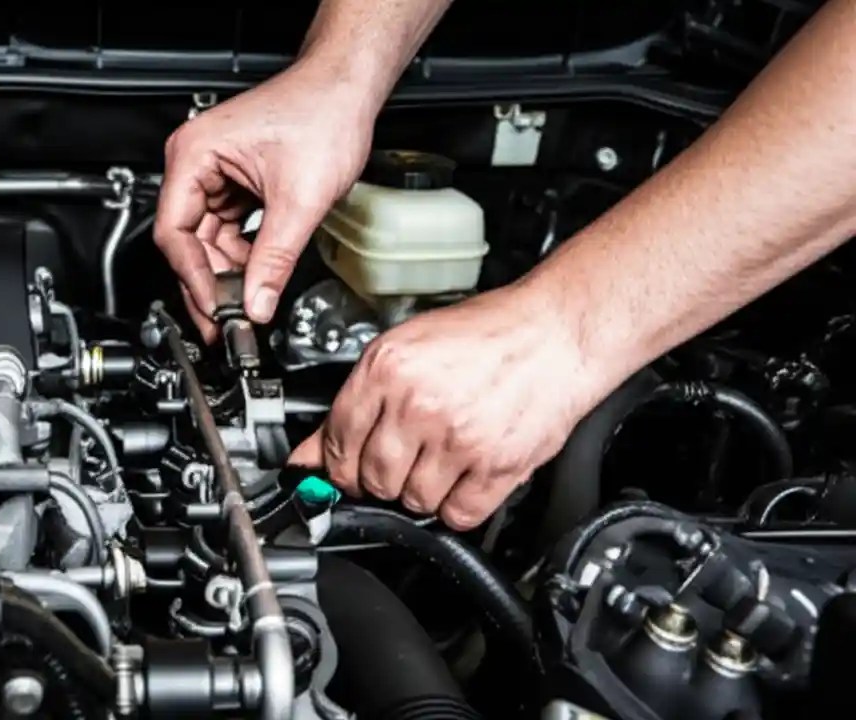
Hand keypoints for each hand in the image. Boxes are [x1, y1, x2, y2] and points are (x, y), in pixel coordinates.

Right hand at [154, 62, 377, 339]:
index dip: (193, 277)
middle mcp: (196, 162)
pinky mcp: (235, 182)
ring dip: (227, 271)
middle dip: (209, 282)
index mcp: (194, 155)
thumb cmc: (322, 112)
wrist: (348, 88)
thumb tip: (257, 304)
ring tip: (246, 301)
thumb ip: (275, 259)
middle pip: (187, 240)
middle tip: (225, 320)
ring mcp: (215, 173)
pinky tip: (256, 274)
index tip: (213, 309)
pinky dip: (241, 254)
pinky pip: (228, 228)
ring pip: (208, 239)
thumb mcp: (300, 199)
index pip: (174, 232)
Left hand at [288, 286, 609, 529]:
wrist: (557, 332)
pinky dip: (458, 507)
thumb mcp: (407, 348)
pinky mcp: (496, 465)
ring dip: (422, 492)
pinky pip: (458, 514)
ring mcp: (457, 438)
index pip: (336, 441)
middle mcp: (418, 403)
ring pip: (413, 501)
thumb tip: (311, 452)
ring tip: (440, 461)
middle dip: (380, 479)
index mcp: (387, 369)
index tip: (343, 470)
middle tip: (401, 461)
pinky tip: (464, 479)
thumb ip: (358, 400)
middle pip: (371, 479)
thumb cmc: (488, 334)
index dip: (336, 463)